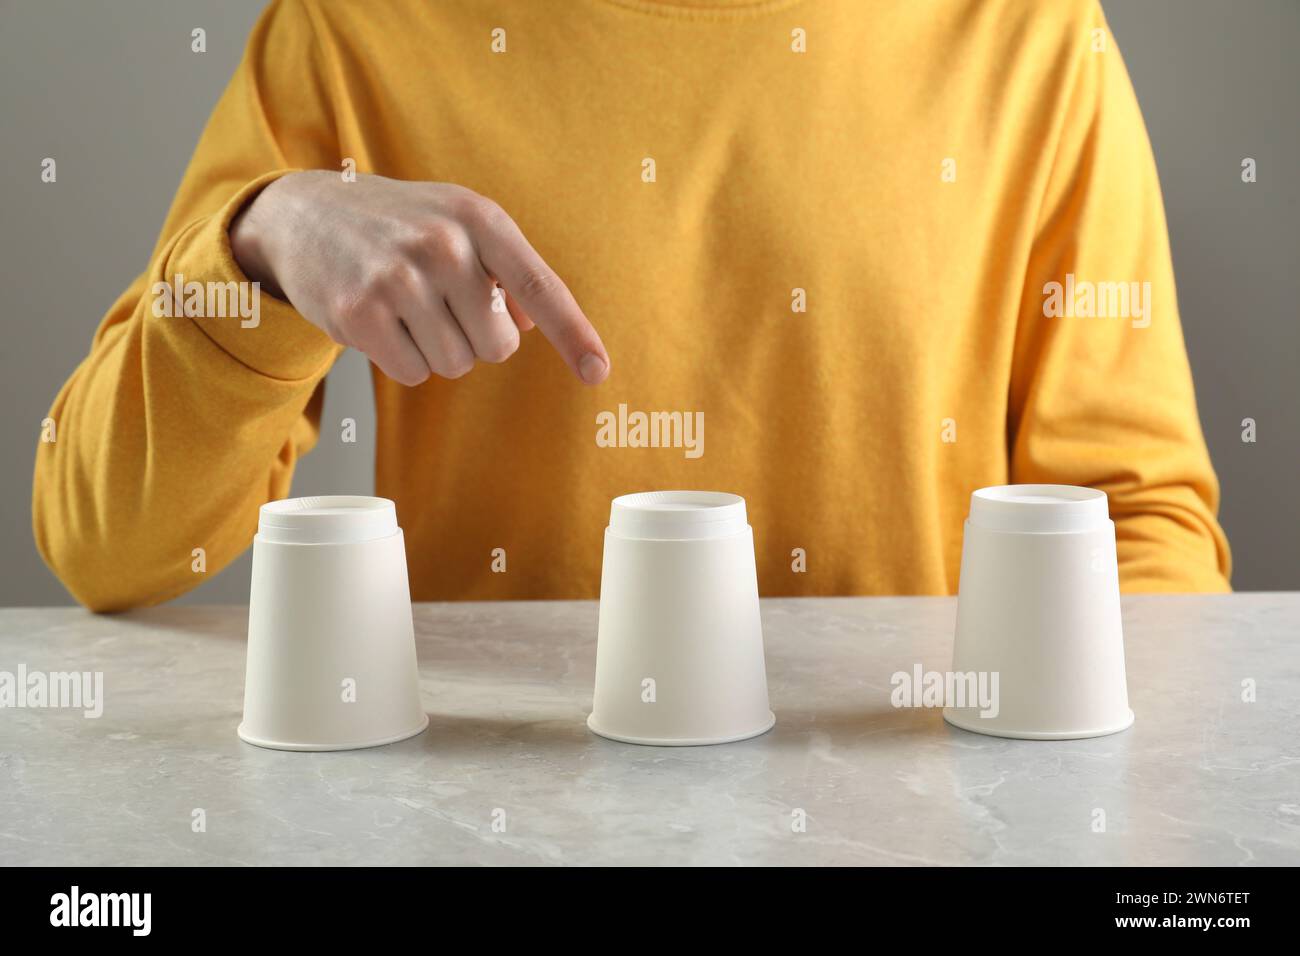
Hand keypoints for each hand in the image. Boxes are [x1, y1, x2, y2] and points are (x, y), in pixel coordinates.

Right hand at [229, 171, 609, 385]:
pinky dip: (402, 360)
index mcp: (479, 218)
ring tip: (406, 307)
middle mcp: (442, 244)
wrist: (305, 212)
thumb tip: (534, 323)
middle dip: (476, 339)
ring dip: (436, 350)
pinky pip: (412, 373)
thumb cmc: (400, 223)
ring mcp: (397, 277)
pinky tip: (380, 320)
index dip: (573, 335)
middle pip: (498, 346)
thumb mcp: (459, 224)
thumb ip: (506, 271)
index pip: (539, 287)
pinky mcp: (358, 312)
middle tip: (440, 304)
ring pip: (455, 365)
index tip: (599, 371)